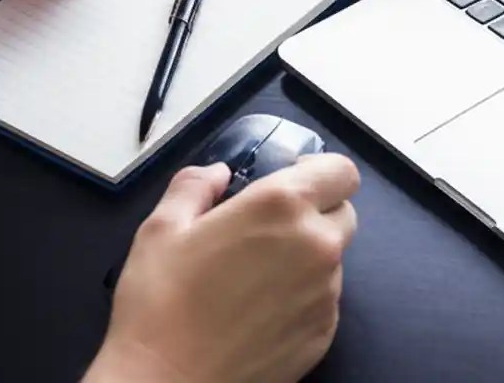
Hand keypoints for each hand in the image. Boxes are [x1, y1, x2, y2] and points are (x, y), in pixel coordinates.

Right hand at [85, 155, 360, 382]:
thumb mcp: (162, 228)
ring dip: (307, 257)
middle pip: (343, 213)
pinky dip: (303, 296)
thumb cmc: (159, 304)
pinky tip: (260, 310)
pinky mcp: (325, 332)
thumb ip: (195, 185)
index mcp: (282, 206)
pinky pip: (325, 299)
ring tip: (256, 277)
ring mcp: (326, 293)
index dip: (319, 172)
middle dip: (314, 213)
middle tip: (268, 230)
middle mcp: (317, 245)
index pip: (341, 171)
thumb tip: (218, 173)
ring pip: (333, 258)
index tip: (292, 181)